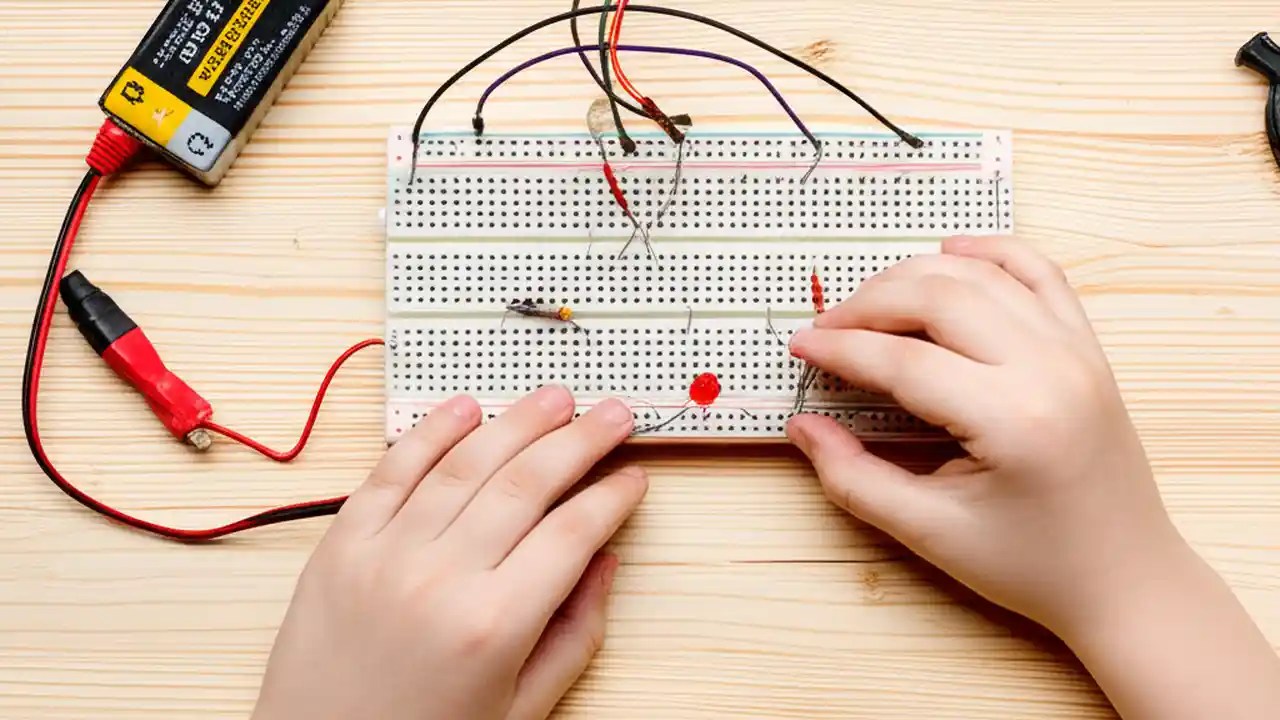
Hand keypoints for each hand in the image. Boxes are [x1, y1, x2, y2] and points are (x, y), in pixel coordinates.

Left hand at [253, 386, 646, 719]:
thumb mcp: (520, 709)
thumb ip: (574, 635)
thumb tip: (603, 562)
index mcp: (492, 626)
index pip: (572, 533)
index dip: (611, 497)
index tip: (632, 478)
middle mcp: (440, 579)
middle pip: (528, 483)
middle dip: (581, 440)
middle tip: (613, 416)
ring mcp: (385, 554)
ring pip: (465, 463)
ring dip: (518, 421)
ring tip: (556, 399)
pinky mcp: (341, 545)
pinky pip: (392, 470)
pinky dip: (431, 432)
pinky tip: (465, 409)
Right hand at [786, 236, 1180, 634]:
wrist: (1126, 580)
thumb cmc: (1034, 565)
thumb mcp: (931, 534)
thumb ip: (855, 479)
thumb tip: (804, 428)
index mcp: (1013, 421)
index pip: (904, 360)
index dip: (841, 348)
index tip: (801, 346)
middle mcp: (1051, 370)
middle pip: (940, 297)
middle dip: (870, 303)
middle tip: (828, 329)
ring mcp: (1077, 351)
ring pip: (983, 275)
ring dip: (916, 276)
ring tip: (870, 304)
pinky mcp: (1088, 348)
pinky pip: (1039, 273)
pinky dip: (991, 252)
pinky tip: (949, 254)